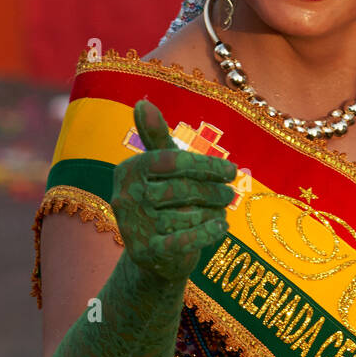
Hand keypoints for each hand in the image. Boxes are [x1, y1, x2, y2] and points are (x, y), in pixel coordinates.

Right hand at [110, 100, 235, 284]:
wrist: (158, 254)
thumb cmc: (165, 201)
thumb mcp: (163, 169)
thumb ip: (156, 137)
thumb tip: (142, 102)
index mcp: (128, 170)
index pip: (171, 160)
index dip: (205, 165)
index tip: (231, 171)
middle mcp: (124, 198)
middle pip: (181, 188)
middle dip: (213, 191)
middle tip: (231, 194)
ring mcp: (132, 228)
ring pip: (186, 215)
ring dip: (211, 212)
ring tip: (221, 210)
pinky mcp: (145, 254)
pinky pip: (182, 240)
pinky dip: (206, 233)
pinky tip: (222, 226)